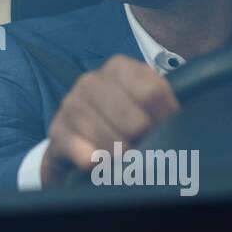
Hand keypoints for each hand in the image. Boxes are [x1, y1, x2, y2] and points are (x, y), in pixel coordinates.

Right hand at [41, 55, 178, 186]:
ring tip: (125, 157)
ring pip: (109, 139)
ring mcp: (71, 105)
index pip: (152, 93)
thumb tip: (173, 126)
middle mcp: (91, 81)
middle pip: (134, 121)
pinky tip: (102, 162)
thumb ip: (162, 107)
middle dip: (141, 140)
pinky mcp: (58, 132)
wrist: (80, 140)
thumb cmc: (122, 121)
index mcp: (119, 68)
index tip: (161, 127)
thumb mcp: (146, 105)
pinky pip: (85, 153)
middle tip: (141, 144)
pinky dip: (98, 162)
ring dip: (122, 154)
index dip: (163, 118)